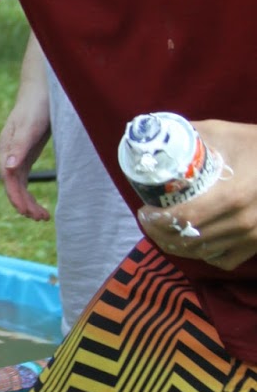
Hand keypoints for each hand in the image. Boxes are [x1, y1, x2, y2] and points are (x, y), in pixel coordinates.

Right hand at [0, 90, 51, 219]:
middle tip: (41, 218)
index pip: (8, 180)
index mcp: (6, 148)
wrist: (43, 88)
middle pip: (11, 185)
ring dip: (26, 201)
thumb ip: (19, 147)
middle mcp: (7, 153)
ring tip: (42, 216)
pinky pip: (22, 178)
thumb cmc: (37, 105)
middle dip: (24, 204)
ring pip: (16, 184)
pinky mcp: (25, 152)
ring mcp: (16, 153)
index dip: (17, 198)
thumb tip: (7, 169)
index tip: (30, 213)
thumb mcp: (30, 127)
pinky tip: (36, 201)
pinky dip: (28, 192)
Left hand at [137, 118, 256, 269]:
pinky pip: (224, 260)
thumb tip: (156, 133)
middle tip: (148, 221)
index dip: (157, 220)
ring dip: (177, 246)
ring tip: (163, 231)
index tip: (144, 210)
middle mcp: (243, 223)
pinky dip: (204, 255)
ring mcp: (253, 238)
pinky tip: (194, 241)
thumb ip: (191, 134)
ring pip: (203, 253)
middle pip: (190, 240)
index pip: (185, 219)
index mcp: (233, 196)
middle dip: (160, 233)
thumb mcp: (224, 131)